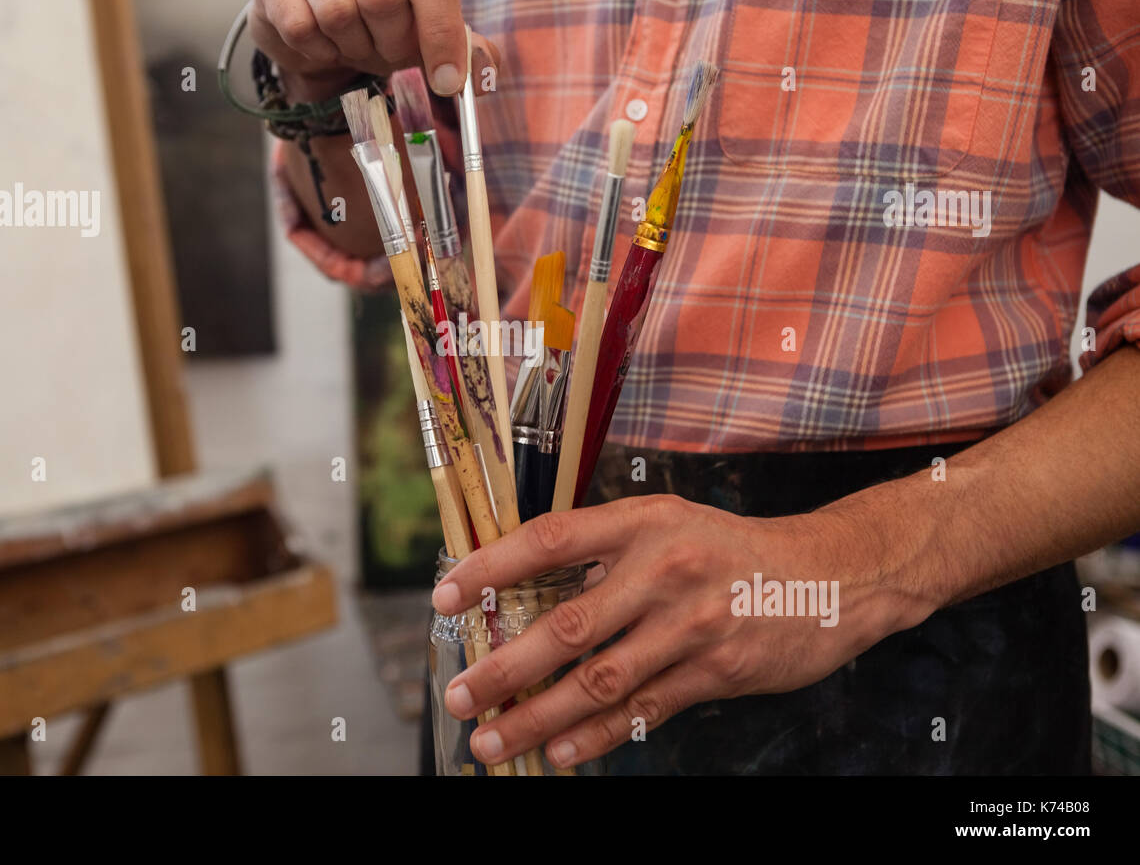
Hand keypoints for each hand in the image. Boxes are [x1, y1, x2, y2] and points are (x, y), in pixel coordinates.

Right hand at [250, 0, 498, 100]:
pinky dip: (319, 52)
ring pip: (339, 14)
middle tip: (390, 53)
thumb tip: (480, 76)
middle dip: (392, 44)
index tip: (447, 79)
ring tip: (357, 44)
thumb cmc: (382, 17)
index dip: (441, 30)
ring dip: (355, 49)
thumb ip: (465, 48)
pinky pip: (301, 29)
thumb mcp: (430, 26)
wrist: (319, 17)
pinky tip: (325, 42)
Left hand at [430, 494, 936, 768]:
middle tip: (459, 694)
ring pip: (598, 680)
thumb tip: (529, 594)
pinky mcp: (716, 670)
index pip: (550, 539)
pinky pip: (644, 711)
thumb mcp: (671, 525)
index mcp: (643, 522)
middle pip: (565, 625)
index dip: (491, 567)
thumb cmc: (733, 550)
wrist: (832, 575)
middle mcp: (663, 569)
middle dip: (503, 667)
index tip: (444, 594)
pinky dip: (597, 736)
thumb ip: (606, 554)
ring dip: (538, 717)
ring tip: (492, 739)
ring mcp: (690, 624)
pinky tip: (561, 753)